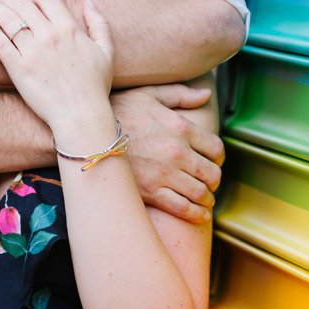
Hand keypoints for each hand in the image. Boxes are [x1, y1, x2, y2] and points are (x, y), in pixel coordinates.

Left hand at [0, 0, 114, 135]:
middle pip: (22, 4)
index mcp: (69, 29)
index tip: (27, 1)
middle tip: (3, 1)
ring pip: (7, 19)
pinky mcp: (18, 69)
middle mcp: (49, 36)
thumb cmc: (95, 85)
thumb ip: (99, 23)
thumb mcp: (106, 51)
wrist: (81, 115)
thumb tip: (89, 2)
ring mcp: (32, 52)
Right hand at [113, 85, 223, 223]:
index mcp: (181, 127)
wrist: (89, 134)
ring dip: (207, 198)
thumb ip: (180, 94)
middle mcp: (177, 152)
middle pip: (212, 173)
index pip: (216, 148)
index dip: (219, 157)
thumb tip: (206, 94)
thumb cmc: (118, 110)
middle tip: (210, 182)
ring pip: (200, 193)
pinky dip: (197, 214)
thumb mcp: (149, 94)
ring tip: (205, 198)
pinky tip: (199, 214)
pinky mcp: (151, 192)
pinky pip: (183, 208)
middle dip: (214, 180)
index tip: (214, 161)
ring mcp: (165, 174)